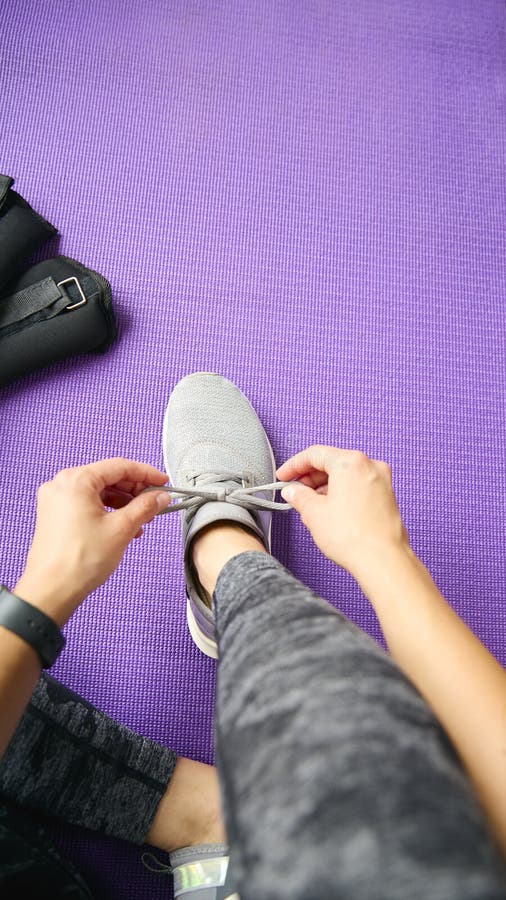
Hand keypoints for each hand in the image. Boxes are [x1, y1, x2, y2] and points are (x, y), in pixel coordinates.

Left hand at [14, 458, 170, 624]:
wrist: (51, 590)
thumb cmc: (79, 560)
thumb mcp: (122, 528)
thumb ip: (145, 507)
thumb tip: (160, 496)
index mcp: (76, 480)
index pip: (119, 466)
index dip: (146, 474)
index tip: (163, 482)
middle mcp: (62, 485)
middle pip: (108, 478)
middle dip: (134, 490)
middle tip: (155, 502)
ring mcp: (56, 500)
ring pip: (98, 492)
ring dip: (123, 502)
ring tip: (142, 519)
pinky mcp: (55, 516)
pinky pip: (87, 504)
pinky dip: (107, 511)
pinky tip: (124, 527)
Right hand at [277, 446, 410, 577]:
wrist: (383, 560)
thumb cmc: (354, 537)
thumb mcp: (314, 513)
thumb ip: (299, 496)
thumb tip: (292, 491)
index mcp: (351, 462)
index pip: (315, 454)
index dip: (294, 465)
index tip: (284, 476)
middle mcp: (370, 466)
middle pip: (332, 462)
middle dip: (310, 476)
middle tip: (294, 490)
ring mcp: (381, 481)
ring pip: (346, 474)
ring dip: (325, 485)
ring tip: (310, 503)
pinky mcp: (386, 496)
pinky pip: (358, 485)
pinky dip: (341, 491)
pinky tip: (330, 508)